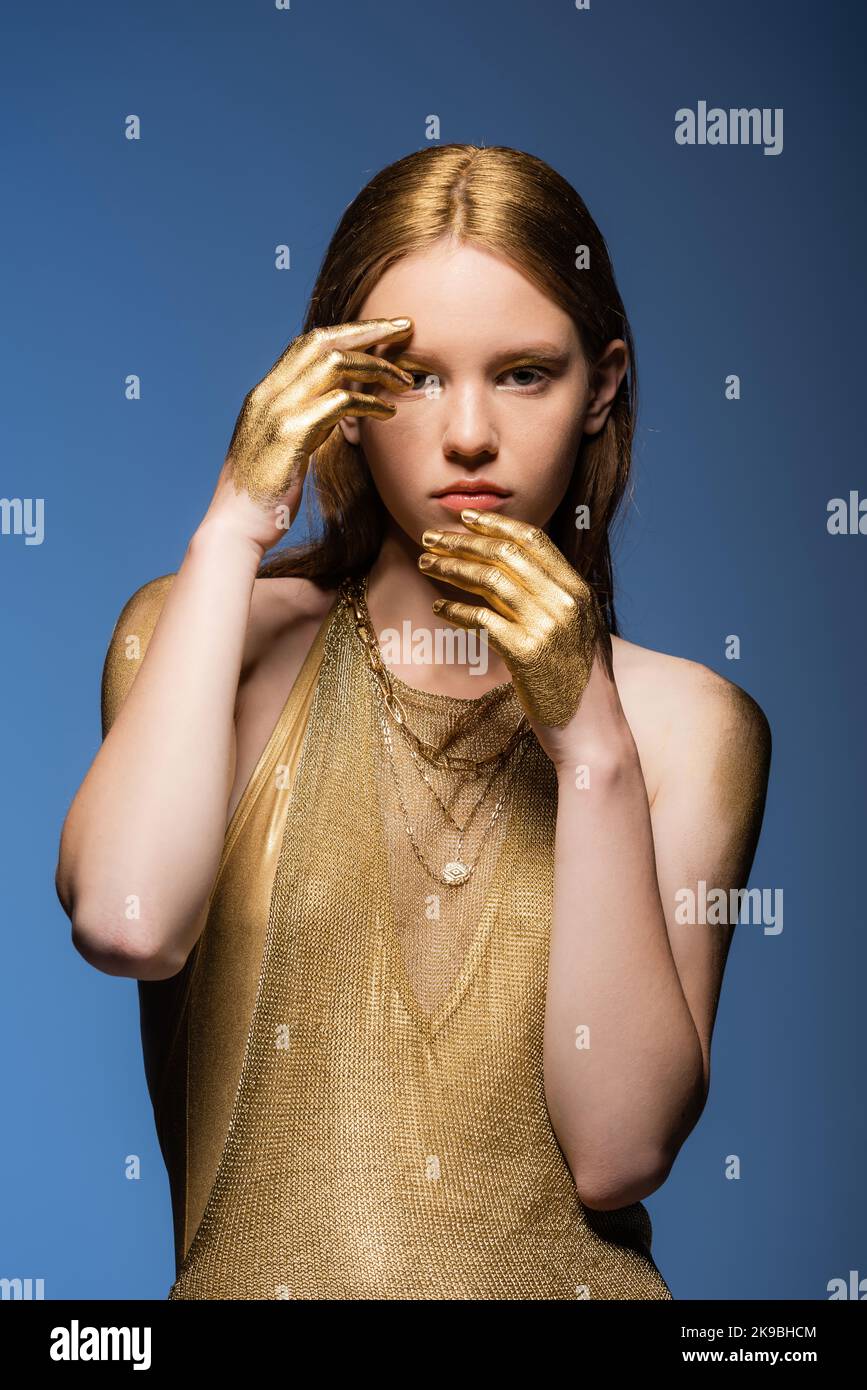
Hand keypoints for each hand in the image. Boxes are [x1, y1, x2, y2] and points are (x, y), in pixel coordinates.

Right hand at [201, 318, 414, 554]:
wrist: (235, 528)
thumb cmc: (262, 499)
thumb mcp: (283, 450)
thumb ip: (305, 423)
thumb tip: (335, 412)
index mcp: (265, 395)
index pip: (307, 344)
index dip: (347, 331)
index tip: (382, 330)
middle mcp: (268, 394)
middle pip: (322, 340)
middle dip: (367, 329)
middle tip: (405, 328)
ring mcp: (278, 410)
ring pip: (334, 363)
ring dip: (375, 367)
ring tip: (404, 381)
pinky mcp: (291, 434)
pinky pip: (340, 402)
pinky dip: (370, 403)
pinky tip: (389, 414)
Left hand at [417, 508, 613, 752]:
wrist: (593, 732)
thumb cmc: (579, 688)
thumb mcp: (578, 633)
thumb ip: (554, 602)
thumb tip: (517, 580)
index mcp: (578, 590)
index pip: (533, 540)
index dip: (495, 525)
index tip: (464, 519)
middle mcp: (565, 601)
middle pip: (505, 554)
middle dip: (462, 541)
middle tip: (429, 537)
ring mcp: (547, 626)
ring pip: (490, 580)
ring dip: (451, 567)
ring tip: (426, 564)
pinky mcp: (527, 653)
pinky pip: (481, 619)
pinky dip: (455, 610)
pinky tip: (439, 608)